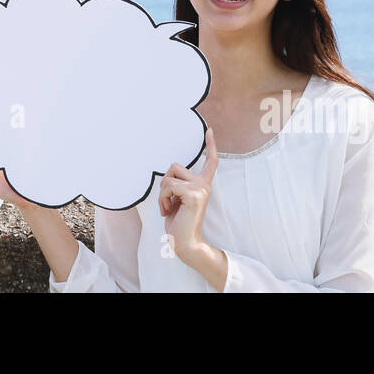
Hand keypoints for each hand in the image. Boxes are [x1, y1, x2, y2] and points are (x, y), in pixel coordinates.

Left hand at [159, 127, 217, 262]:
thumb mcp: (177, 199)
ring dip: (162, 193)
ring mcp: (200, 189)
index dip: (210, 145)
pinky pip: (167, 186)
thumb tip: (167, 175)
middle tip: (168, 201)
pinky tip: (168, 211)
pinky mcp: (193, 195)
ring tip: (169, 207)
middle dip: (164, 182)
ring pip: (168, 177)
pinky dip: (162, 199)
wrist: (184, 243)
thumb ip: (177, 185)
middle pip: (174, 165)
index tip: (210, 130)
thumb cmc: (178, 222)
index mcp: (202, 184)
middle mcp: (203, 184)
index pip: (209, 161)